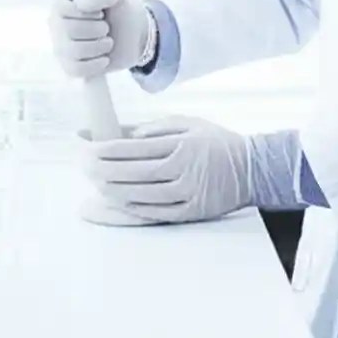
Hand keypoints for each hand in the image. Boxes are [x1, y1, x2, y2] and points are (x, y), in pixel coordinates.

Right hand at [48, 0, 150, 77]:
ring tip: (108, 42)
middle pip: (68, 30)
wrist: (134, 33)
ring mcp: (61, 46)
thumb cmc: (120, 10)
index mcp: (62, 1)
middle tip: (106, 28)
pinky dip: (95, 65)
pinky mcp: (69, 66)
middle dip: (97, 30)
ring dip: (99, 47)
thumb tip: (79, 5)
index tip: (101, 12)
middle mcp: (56, 23)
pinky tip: (105, 59)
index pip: (61, 9)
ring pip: (73, 51)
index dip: (86, 12)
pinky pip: (76, 70)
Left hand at [81, 116, 252, 222]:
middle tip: (83, 168)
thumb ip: (151, 127)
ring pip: (142, 195)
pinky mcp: (193, 211)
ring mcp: (188, 192)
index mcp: (180, 144)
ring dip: (114, 191)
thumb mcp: (186, 123)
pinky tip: (119, 202)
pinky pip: (157, 213)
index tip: (87, 148)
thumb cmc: (215, 142)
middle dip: (103, 171)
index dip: (106, 150)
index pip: (133, 148)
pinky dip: (135, 208)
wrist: (253, 169)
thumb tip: (120, 133)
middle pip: (133, 173)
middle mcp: (183, 169)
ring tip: (95, 185)